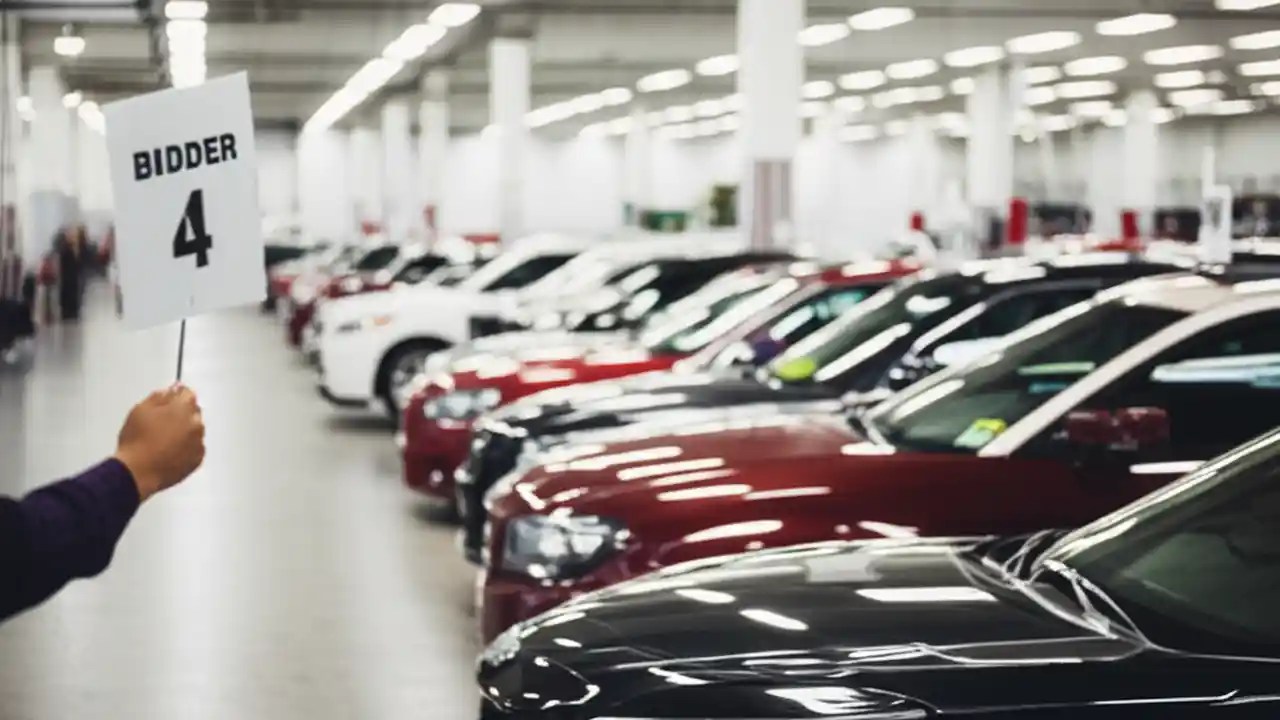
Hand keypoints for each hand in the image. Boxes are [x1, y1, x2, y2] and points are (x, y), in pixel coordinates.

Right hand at [114, 385, 205, 501]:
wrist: (138, 472)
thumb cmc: (137, 440)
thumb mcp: (141, 410)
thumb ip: (159, 396)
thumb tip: (170, 391)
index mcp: (184, 408)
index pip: (187, 393)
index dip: (177, 395)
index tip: (170, 398)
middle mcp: (196, 424)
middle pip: (193, 412)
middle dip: (182, 413)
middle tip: (163, 422)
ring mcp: (199, 443)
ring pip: (195, 431)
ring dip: (185, 431)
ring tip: (164, 440)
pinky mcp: (197, 460)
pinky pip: (195, 448)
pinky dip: (187, 447)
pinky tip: (170, 452)